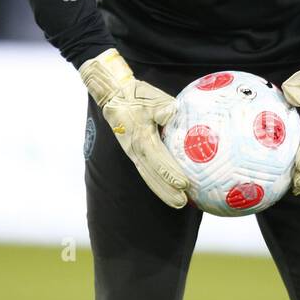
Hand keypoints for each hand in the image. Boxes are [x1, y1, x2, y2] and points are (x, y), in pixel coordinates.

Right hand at [79, 48, 190, 207]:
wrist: (116, 96)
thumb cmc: (137, 96)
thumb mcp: (150, 97)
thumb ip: (162, 106)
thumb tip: (172, 113)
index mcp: (141, 137)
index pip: (158, 159)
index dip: (170, 172)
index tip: (184, 183)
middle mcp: (136, 150)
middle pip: (153, 175)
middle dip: (167, 190)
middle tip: (183, 202)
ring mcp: (134, 153)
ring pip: (149, 176)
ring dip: (163, 191)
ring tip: (178, 204)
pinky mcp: (135, 153)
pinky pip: (147, 171)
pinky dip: (157, 183)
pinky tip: (169, 191)